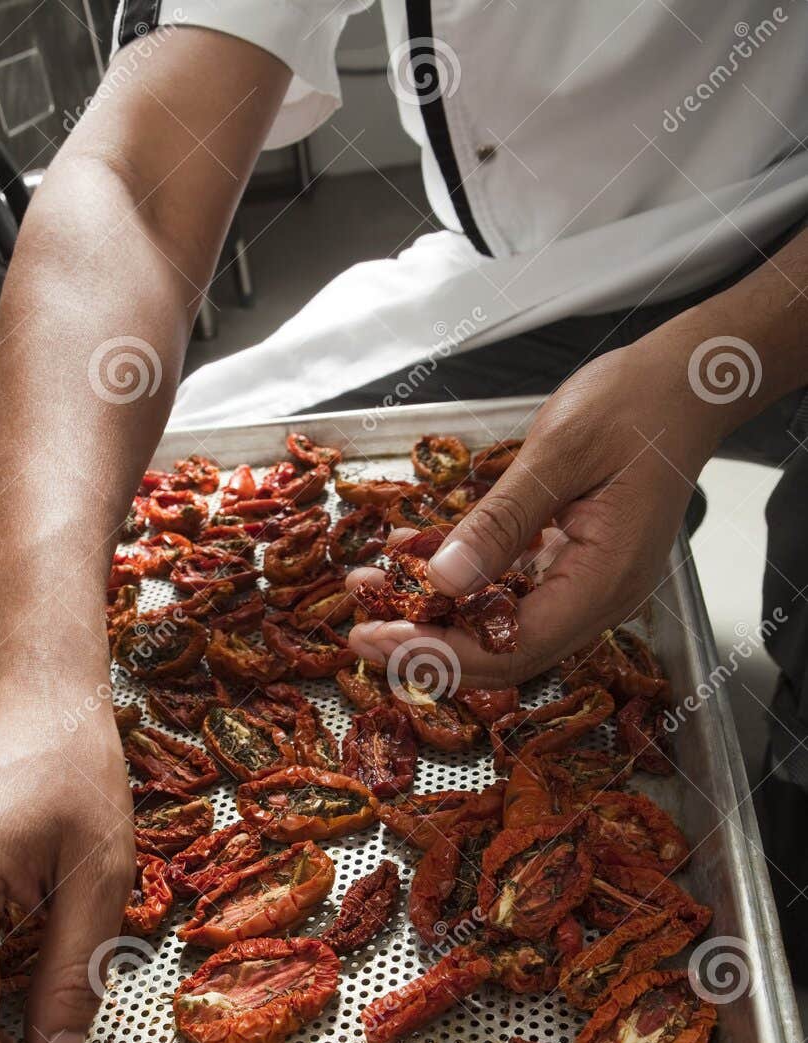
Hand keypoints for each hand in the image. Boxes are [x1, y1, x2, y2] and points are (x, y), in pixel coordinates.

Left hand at [349, 321, 725, 684]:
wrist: (685, 382)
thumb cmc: (637, 403)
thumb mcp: (559, 451)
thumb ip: (501, 520)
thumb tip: (441, 579)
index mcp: (605, 580)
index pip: (514, 648)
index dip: (441, 653)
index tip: (379, 636)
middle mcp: (599, 599)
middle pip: (504, 656)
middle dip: (428, 649)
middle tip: (359, 630)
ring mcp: (587, 588)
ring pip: (502, 633)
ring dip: (437, 623)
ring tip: (374, 597)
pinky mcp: (572, 569)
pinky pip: (511, 599)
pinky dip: (461, 592)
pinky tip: (416, 567)